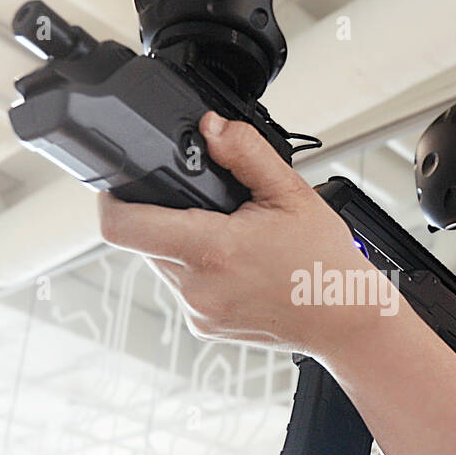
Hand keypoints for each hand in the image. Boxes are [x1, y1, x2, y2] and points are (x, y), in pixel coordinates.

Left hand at [97, 112, 385, 357]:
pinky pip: (183, 288)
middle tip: (208, 208)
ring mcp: (199, 311)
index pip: (122, 226)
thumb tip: (211, 128)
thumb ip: (245, 152)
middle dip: (166, 217)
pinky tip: (237, 266)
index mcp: (212, 249)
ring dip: (182, 244)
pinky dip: (200, 271)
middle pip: (144, 240)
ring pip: (163, 263)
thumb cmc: (324, 263)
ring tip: (231, 238)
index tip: (119, 187)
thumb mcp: (292, 193)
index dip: (111, 201)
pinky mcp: (204, 326)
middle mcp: (197, 287)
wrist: (344, 320)